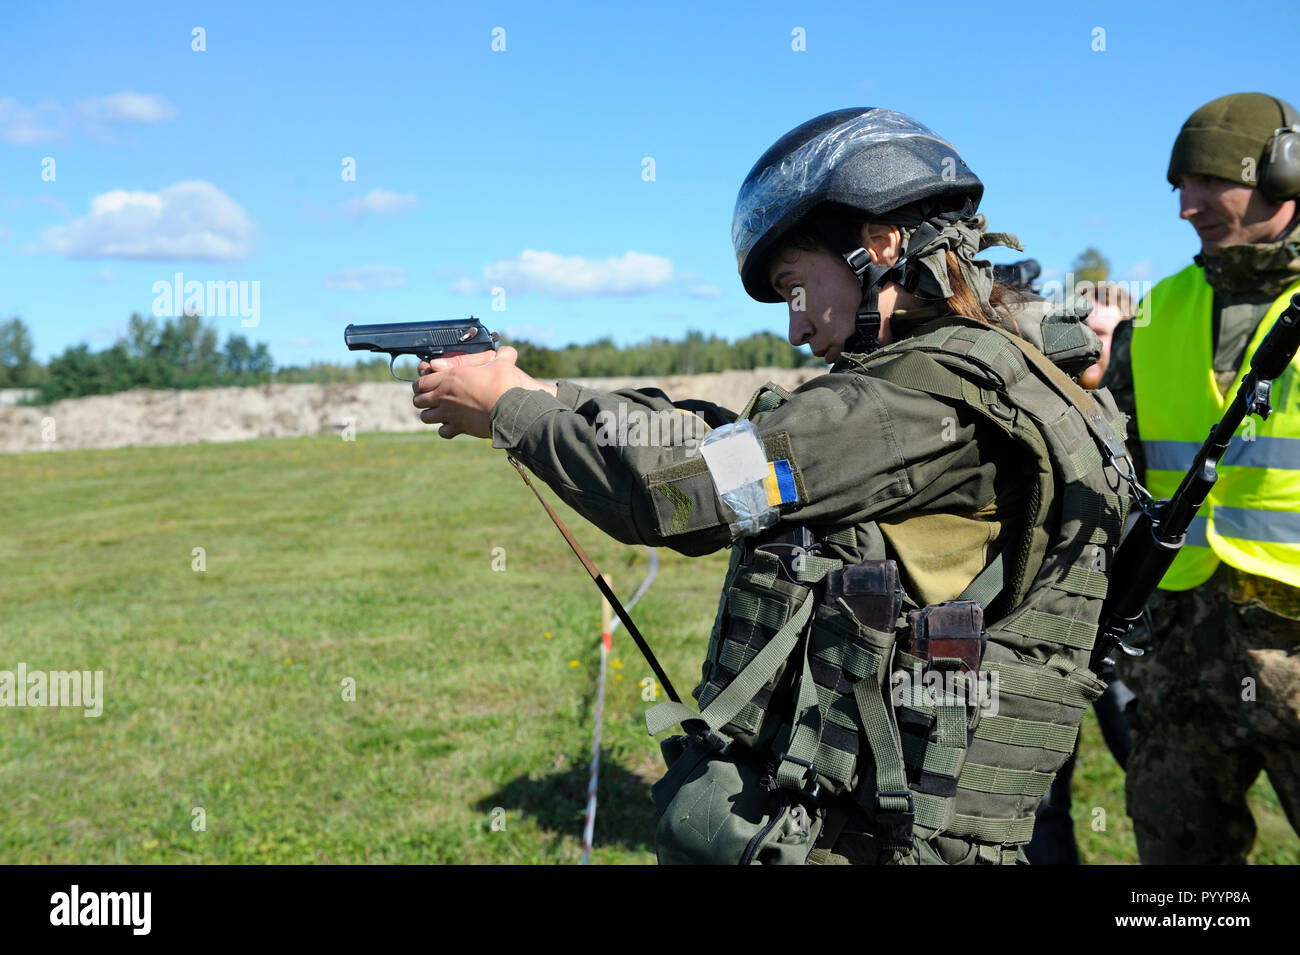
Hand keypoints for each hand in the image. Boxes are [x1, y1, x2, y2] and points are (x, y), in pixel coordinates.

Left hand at [411, 346, 556, 438]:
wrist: (510, 410)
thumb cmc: (504, 385)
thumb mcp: (503, 364)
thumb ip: (503, 355)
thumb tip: (508, 350)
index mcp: (451, 377)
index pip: (422, 380)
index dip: (420, 383)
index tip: (424, 384)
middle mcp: (445, 395)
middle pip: (418, 399)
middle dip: (421, 399)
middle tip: (429, 398)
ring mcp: (450, 413)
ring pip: (425, 417)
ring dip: (430, 414)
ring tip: (438, 412)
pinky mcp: (458, 427)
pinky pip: (442, 432)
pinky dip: (445, 430)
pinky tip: (452, 425)